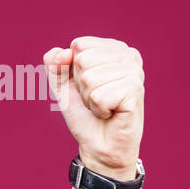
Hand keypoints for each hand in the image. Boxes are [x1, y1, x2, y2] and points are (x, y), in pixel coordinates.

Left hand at [45, 37, 143, 180]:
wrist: (99, 143)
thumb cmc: (84, 111)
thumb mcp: (62, 85)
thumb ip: (54, 64)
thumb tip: (62, 53)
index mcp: (113, 48)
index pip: (78, 45)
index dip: (73, 70)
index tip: (86, 85)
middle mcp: (129, 56)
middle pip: (83, 60)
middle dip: (82, 85)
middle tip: (95, 98)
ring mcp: (135, 72)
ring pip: (90, 79)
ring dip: (90, 98)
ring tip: (103, 106)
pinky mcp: (136, 91)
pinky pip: (99, 96)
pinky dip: (98, 109)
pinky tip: (111, 113)